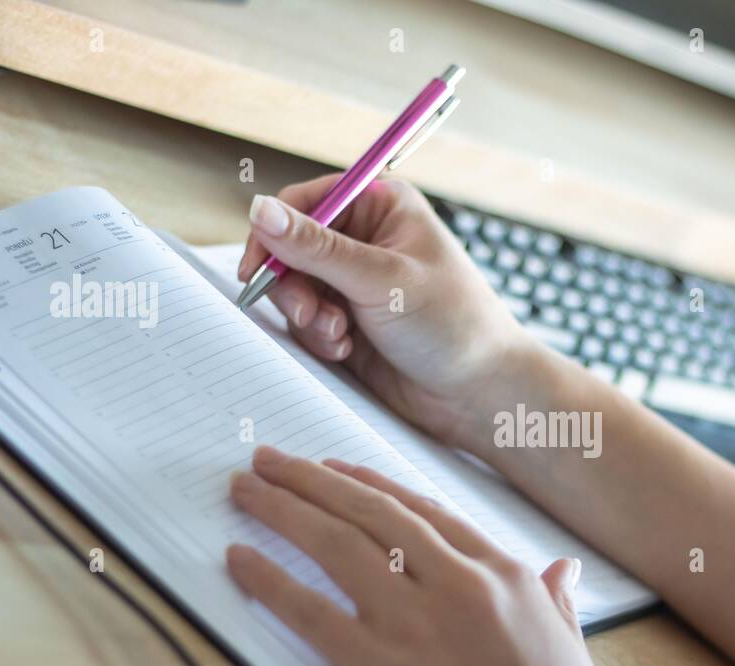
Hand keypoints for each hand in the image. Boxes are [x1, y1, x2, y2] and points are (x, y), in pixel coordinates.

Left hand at [225, 445, 664, 665]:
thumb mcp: (573, 655)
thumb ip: (557, 603)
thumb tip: (563, 569)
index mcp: (507, 578)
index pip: (426, 513)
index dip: (371, 486)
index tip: (335, 471)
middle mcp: (462, 586)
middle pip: (371, 513)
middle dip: (312, 480)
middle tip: (270, 460)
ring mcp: (419, 624)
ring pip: (336, 545)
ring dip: (282, 509)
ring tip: (245, 489)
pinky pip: (311, 612)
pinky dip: (269, 581)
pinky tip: (240, 561)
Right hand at [238, 177, 539, 446]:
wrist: (477, 392)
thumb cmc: (451, 324)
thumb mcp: (381, 280)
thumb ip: (315, 248)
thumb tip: (258, 209)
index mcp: (381, 206)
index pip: (302, 202)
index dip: (274, 233)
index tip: (257, 269)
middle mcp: (364, 238)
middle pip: (289, 248)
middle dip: (293, 285)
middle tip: (311, 314)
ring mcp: (354, 282)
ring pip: (293, 288)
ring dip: (308, 316)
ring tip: (340, 336)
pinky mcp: (348, 321)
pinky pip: (306, 322)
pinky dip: (319, 337)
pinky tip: (348, 349)